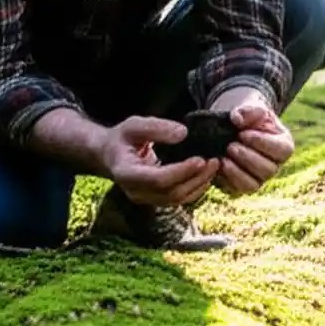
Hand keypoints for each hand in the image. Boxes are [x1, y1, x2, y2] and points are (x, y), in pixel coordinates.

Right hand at [101, 115, 220, 206]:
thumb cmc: (122, 138)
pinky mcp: (155, 200)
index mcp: (127, 173)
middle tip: (214, 161)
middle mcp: (136, 191)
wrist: (110, 155)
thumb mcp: (133, 125)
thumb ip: (156, 127)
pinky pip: (178, 199)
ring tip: (214, 166)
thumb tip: (183, 133)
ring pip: (177, 199)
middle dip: (196, 178)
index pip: (158, 179)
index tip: (200, 159)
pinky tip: (206, 175)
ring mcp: (146, 198)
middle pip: (171, 193)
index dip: (181, 171)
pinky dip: (195, 189)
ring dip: (199, 185)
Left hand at [216, 104, 293, 195]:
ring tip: (224, 157)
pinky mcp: (241, 186)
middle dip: (248, 158)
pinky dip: (226, 179)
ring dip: (237, 172)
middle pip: (268, 170)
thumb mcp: (251, 108)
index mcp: (284, 146)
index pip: (281, 150)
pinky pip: (237, 190)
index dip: (262, 143)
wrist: (235, 128)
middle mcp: (274, 166)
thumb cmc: (248, 117)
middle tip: (231, 146)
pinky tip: (218, 165)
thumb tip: (237, 120)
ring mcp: (259, 178)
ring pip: (253, 185)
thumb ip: (248, 110)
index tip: (243, 133)